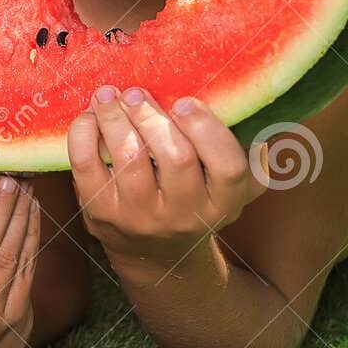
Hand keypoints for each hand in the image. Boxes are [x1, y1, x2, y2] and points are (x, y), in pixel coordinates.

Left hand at [68, 86, 265, 273]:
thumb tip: (263, 121)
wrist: (156, 254)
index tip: (186, 102)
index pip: (228, 168)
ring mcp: (139, 217)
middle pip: (175, 158)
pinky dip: (84, 134)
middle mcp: (183, 215)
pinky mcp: (101, 213)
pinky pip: (87, 166)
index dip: (208, 130)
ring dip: (115, 117)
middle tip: (136, 93)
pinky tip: (90, 116)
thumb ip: (251, 160)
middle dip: (153, 117)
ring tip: (108, 95)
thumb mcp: (233, 192)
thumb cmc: (197, 201)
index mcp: (222, 204)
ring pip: (129, 158)